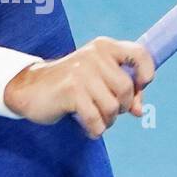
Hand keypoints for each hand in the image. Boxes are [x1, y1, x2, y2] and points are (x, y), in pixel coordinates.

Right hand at [4, 36, 154, 137]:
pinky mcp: (71, 91)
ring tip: (94, 118)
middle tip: (107, 110)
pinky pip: (96, 119)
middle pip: (127, 89)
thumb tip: (139, 111)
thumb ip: (121, 90)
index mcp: (104, 47)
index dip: (147, 73)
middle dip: (122, 107)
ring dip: (108, 120)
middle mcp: (95, 55)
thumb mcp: (97, 80)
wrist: (29, 88)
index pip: (139, 54)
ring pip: (113, 107)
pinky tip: (87, 128)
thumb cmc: (69, 85)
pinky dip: (95, 130)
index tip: (142, 86)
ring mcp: (82, 72)